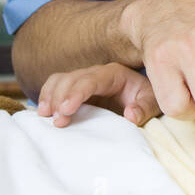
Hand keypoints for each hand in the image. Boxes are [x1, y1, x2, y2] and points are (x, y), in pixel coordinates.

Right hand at [37, 63, 159, 127]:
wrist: (143, 97)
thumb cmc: (147, 98)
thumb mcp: (152, 102)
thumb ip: (144, 108)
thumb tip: (130, 115)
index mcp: (113, 74)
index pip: (91, 80)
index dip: (76, 93)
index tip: (67, 110)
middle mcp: (95, 74)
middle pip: (70, 79)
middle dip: (59, 97)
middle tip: (56, 120)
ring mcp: (83, 81)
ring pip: (59, 80)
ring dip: (49, 96)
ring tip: (44, 116)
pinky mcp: (75, 90)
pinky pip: (56, 87)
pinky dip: (47, 97)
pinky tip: (42, 112)